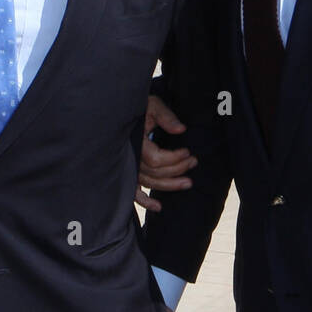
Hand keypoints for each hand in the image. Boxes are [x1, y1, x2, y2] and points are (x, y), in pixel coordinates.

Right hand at [136, 94, 195, 211]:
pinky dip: (144, 201)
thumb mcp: (152, 105)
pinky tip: (158, 207)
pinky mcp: (127, 171)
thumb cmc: (136, 106)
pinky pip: (133, 191)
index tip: (187, 152)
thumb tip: (181, 129)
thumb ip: (166, 116)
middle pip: (155, 173)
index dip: (175, 159)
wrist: (118, 111)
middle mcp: (130, 157)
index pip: (157, 159)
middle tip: (193, 162)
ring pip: (148, 182)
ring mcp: (127, 166)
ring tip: (187, 183)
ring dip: (168, 185)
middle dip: (178, 169)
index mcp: (136, 142)